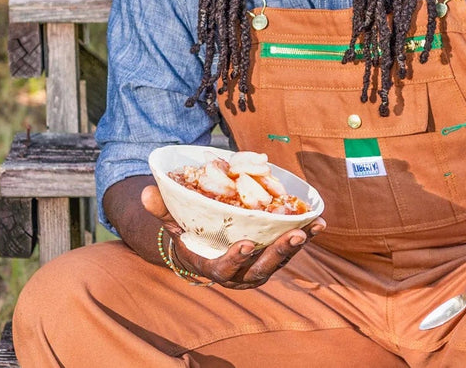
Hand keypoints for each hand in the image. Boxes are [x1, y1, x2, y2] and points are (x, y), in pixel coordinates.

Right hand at [141, 184, 325, 289]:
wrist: (201, 246)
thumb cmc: (185, 231)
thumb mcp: (170, 220)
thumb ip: (161, 209)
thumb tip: (147, 192)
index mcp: (210, 267)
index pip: (223, 271)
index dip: (235, 261)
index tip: (246, 245)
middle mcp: (237, 274)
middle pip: (260, 270)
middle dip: (278, 254)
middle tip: (293, 236)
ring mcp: (256, 267)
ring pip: (279, 261)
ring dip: (296, 245)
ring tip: (312, 227)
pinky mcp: (270, 256)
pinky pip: (289, 249)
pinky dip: (305, 236)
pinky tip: (319, 222)